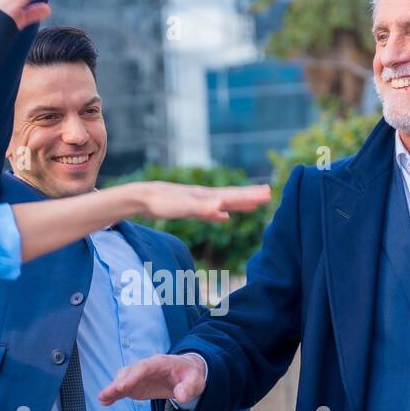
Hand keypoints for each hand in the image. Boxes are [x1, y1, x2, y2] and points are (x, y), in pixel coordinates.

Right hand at [99, 352, 206, 405]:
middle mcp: (147, 367)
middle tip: (111, 392)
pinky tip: (104, 400)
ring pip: (124, 378)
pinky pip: (124, 388)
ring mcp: (140, 376)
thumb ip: (189, 387)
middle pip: (131, 371)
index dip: (134, 375)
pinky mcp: (137, 385)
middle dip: (120, 381)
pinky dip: (114, 393)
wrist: (186, 372)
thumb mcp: (196, 381)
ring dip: (113, 387)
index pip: (145, 367)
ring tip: (103, 398)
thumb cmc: (190, 375)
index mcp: (161, 363)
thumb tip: (181, 395)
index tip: (124, 385)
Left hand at [133, 180, 271, 222]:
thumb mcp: (182, 207)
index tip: (267, 194)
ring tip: (254, 203)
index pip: (233, 196)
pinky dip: (220, 213)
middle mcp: (204, 197)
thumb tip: (223, 209)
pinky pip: (211, 211)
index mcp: (206, 196)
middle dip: (250, 196)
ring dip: (239, 203)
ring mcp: (197, 202)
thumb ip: (203, 209)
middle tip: (269, 193)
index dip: (250, 196)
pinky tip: (224, 216)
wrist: (141, 197)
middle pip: (232, 196)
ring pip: (223, 201)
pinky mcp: (189, 208)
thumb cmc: (160, 203)